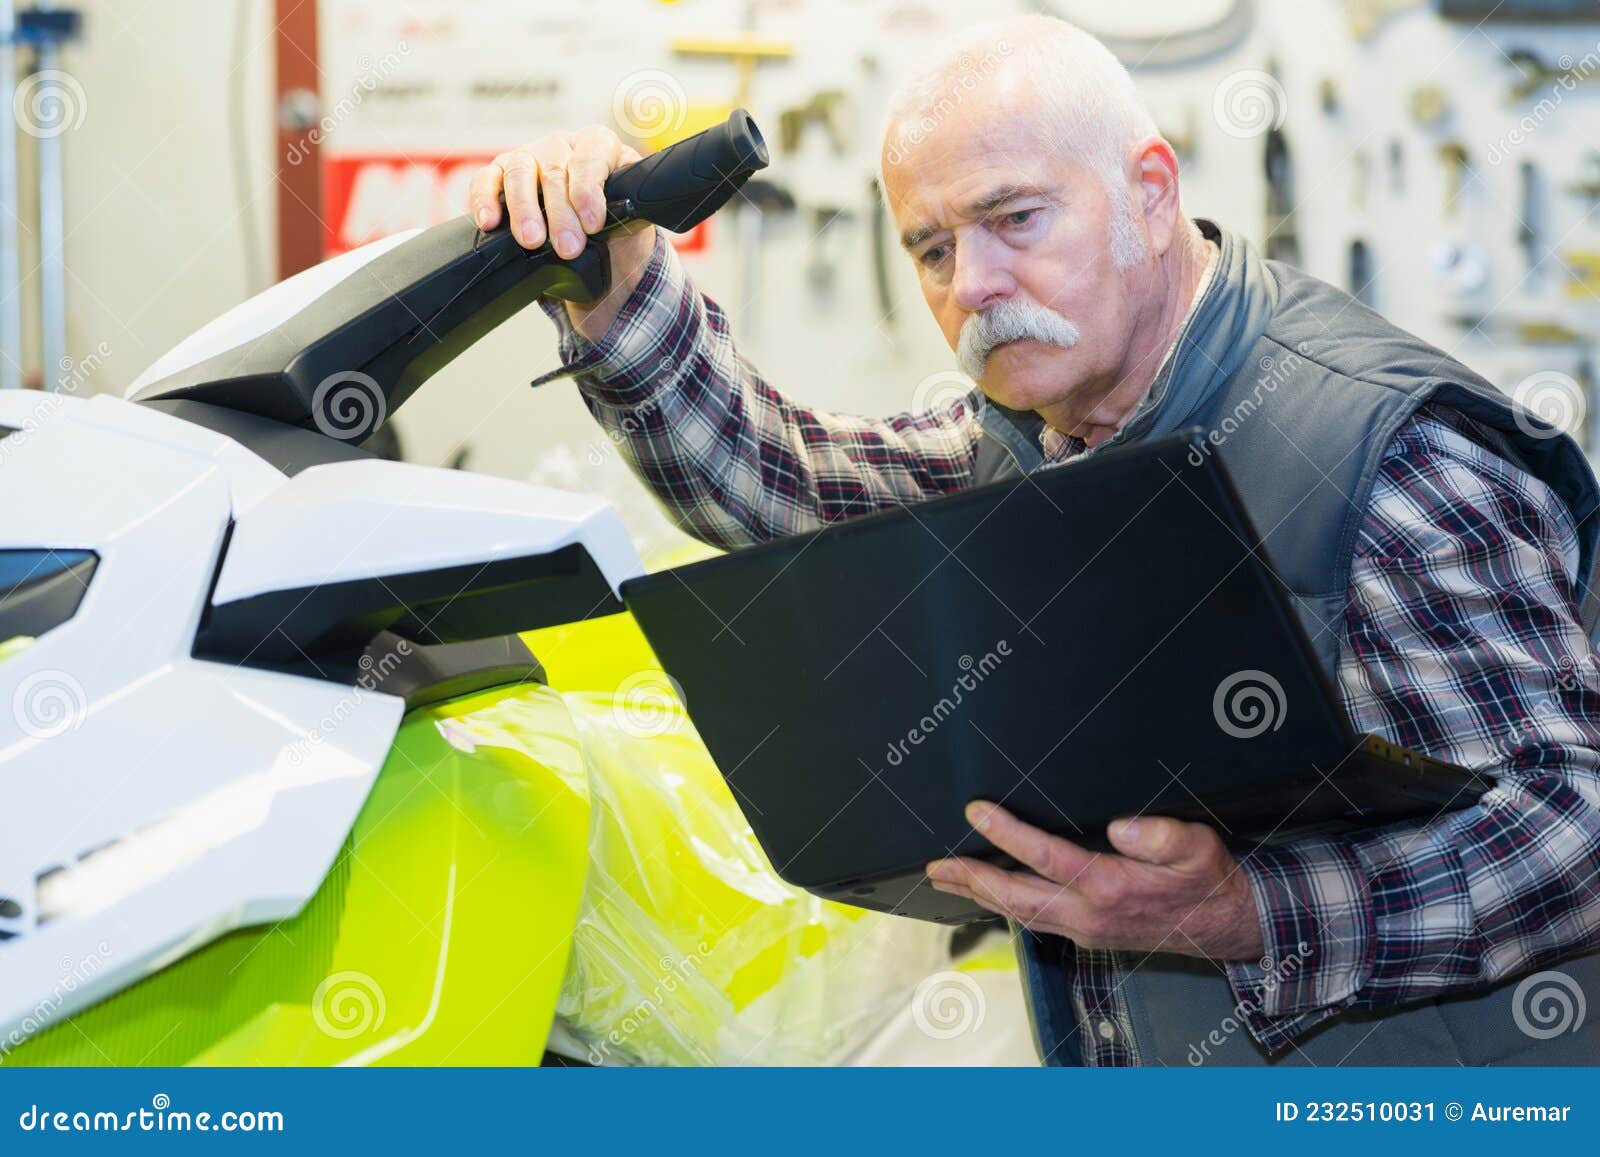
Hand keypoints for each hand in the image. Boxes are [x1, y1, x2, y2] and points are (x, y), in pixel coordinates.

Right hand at [467, 125, 656, 341]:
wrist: (594, 236)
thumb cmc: (614, 219)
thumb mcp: (633, 211)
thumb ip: (633, 208)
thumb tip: (632, 213)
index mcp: (599, 145)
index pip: (591, 158)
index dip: (590, 190)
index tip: (593, 223)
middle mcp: (562, 146)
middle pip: (555, 173)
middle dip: (561, 214)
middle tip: (568, 247)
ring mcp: (530, 157)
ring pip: (520, 172)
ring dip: (525, 209)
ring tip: (531, 241)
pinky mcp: (501, 173)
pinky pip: (487, 180)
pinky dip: (485, 200)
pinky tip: (490, 222)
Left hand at [926, 801, 1264, 960]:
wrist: (1227, 924)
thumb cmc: (1208, 880)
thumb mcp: (1197, 846)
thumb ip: (1161, 835)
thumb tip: (1121, 827)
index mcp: (1110, 886)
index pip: (1046, 856)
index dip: (1007, 832)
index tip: (976, 811)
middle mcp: (1090, 914)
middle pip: (1016, 895)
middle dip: (972, 878)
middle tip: (936, 865)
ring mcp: (1086, 929)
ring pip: (1020, 912)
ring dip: (980, 895)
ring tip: (946, 879)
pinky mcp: (1088, 934)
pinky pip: (1036, 921)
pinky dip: (1006, 906)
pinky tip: (989, 895)